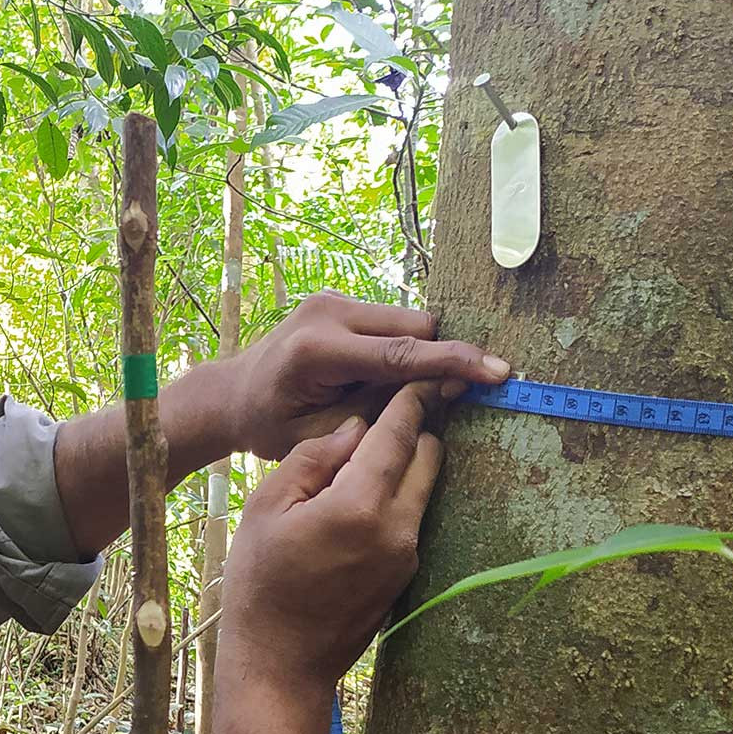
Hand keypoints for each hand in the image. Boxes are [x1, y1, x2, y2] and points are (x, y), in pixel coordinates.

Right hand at [218, 382, 446, 696]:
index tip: (415, 374)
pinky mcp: (407, 574)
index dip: (407, 400)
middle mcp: (397, 528)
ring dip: (408, 463)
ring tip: (373, 451)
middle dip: (415, 428)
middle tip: (394, 407)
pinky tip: (362, 496)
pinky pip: (413, 517)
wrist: (280, 662)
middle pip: (428, 456)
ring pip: (425, 487)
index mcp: (358, 505)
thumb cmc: (259, 582)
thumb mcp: (266, 508)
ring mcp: (407, 554)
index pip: (397, 435)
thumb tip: (353, 429)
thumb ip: (312, 459)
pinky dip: (399, 496)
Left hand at [228, 290, 509, 459]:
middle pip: (415, 327)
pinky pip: (390, 321)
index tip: (498, 372)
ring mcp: (331, 299)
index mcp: (318, 351)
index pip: (401, 355)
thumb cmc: (272, 426)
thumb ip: (384, 410)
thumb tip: (444, 388)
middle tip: (437, 399)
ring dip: (415, 353)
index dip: (454, 363)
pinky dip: (396, 347)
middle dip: (436, 359)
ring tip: (385, 390)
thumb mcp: (326, 434)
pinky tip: (372, 376)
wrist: (234, 395)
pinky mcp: (337, 299)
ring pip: (408, 321)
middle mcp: (326, 312)